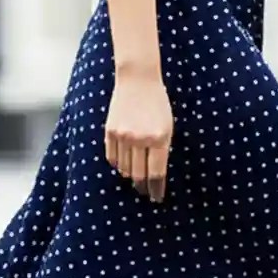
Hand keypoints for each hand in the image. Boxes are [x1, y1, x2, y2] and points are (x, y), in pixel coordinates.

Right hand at [104, 62, 172, 202]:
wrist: (138, 79)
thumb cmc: (157, 103)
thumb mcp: (167, 126)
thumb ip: (161, 149)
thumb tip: (154, 174)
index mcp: (159, 138)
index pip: (156, 173)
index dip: (156, 189)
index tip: (156, 198)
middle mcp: (140, 139)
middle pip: (139, 174)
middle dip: (143, 186)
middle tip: (144, 193)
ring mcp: (123, 135)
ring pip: (124, 167)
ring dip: (130, 175)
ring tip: (134, 178)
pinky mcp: (110, 131)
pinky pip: (112, 157)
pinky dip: (118, 164)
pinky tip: (122, 167)